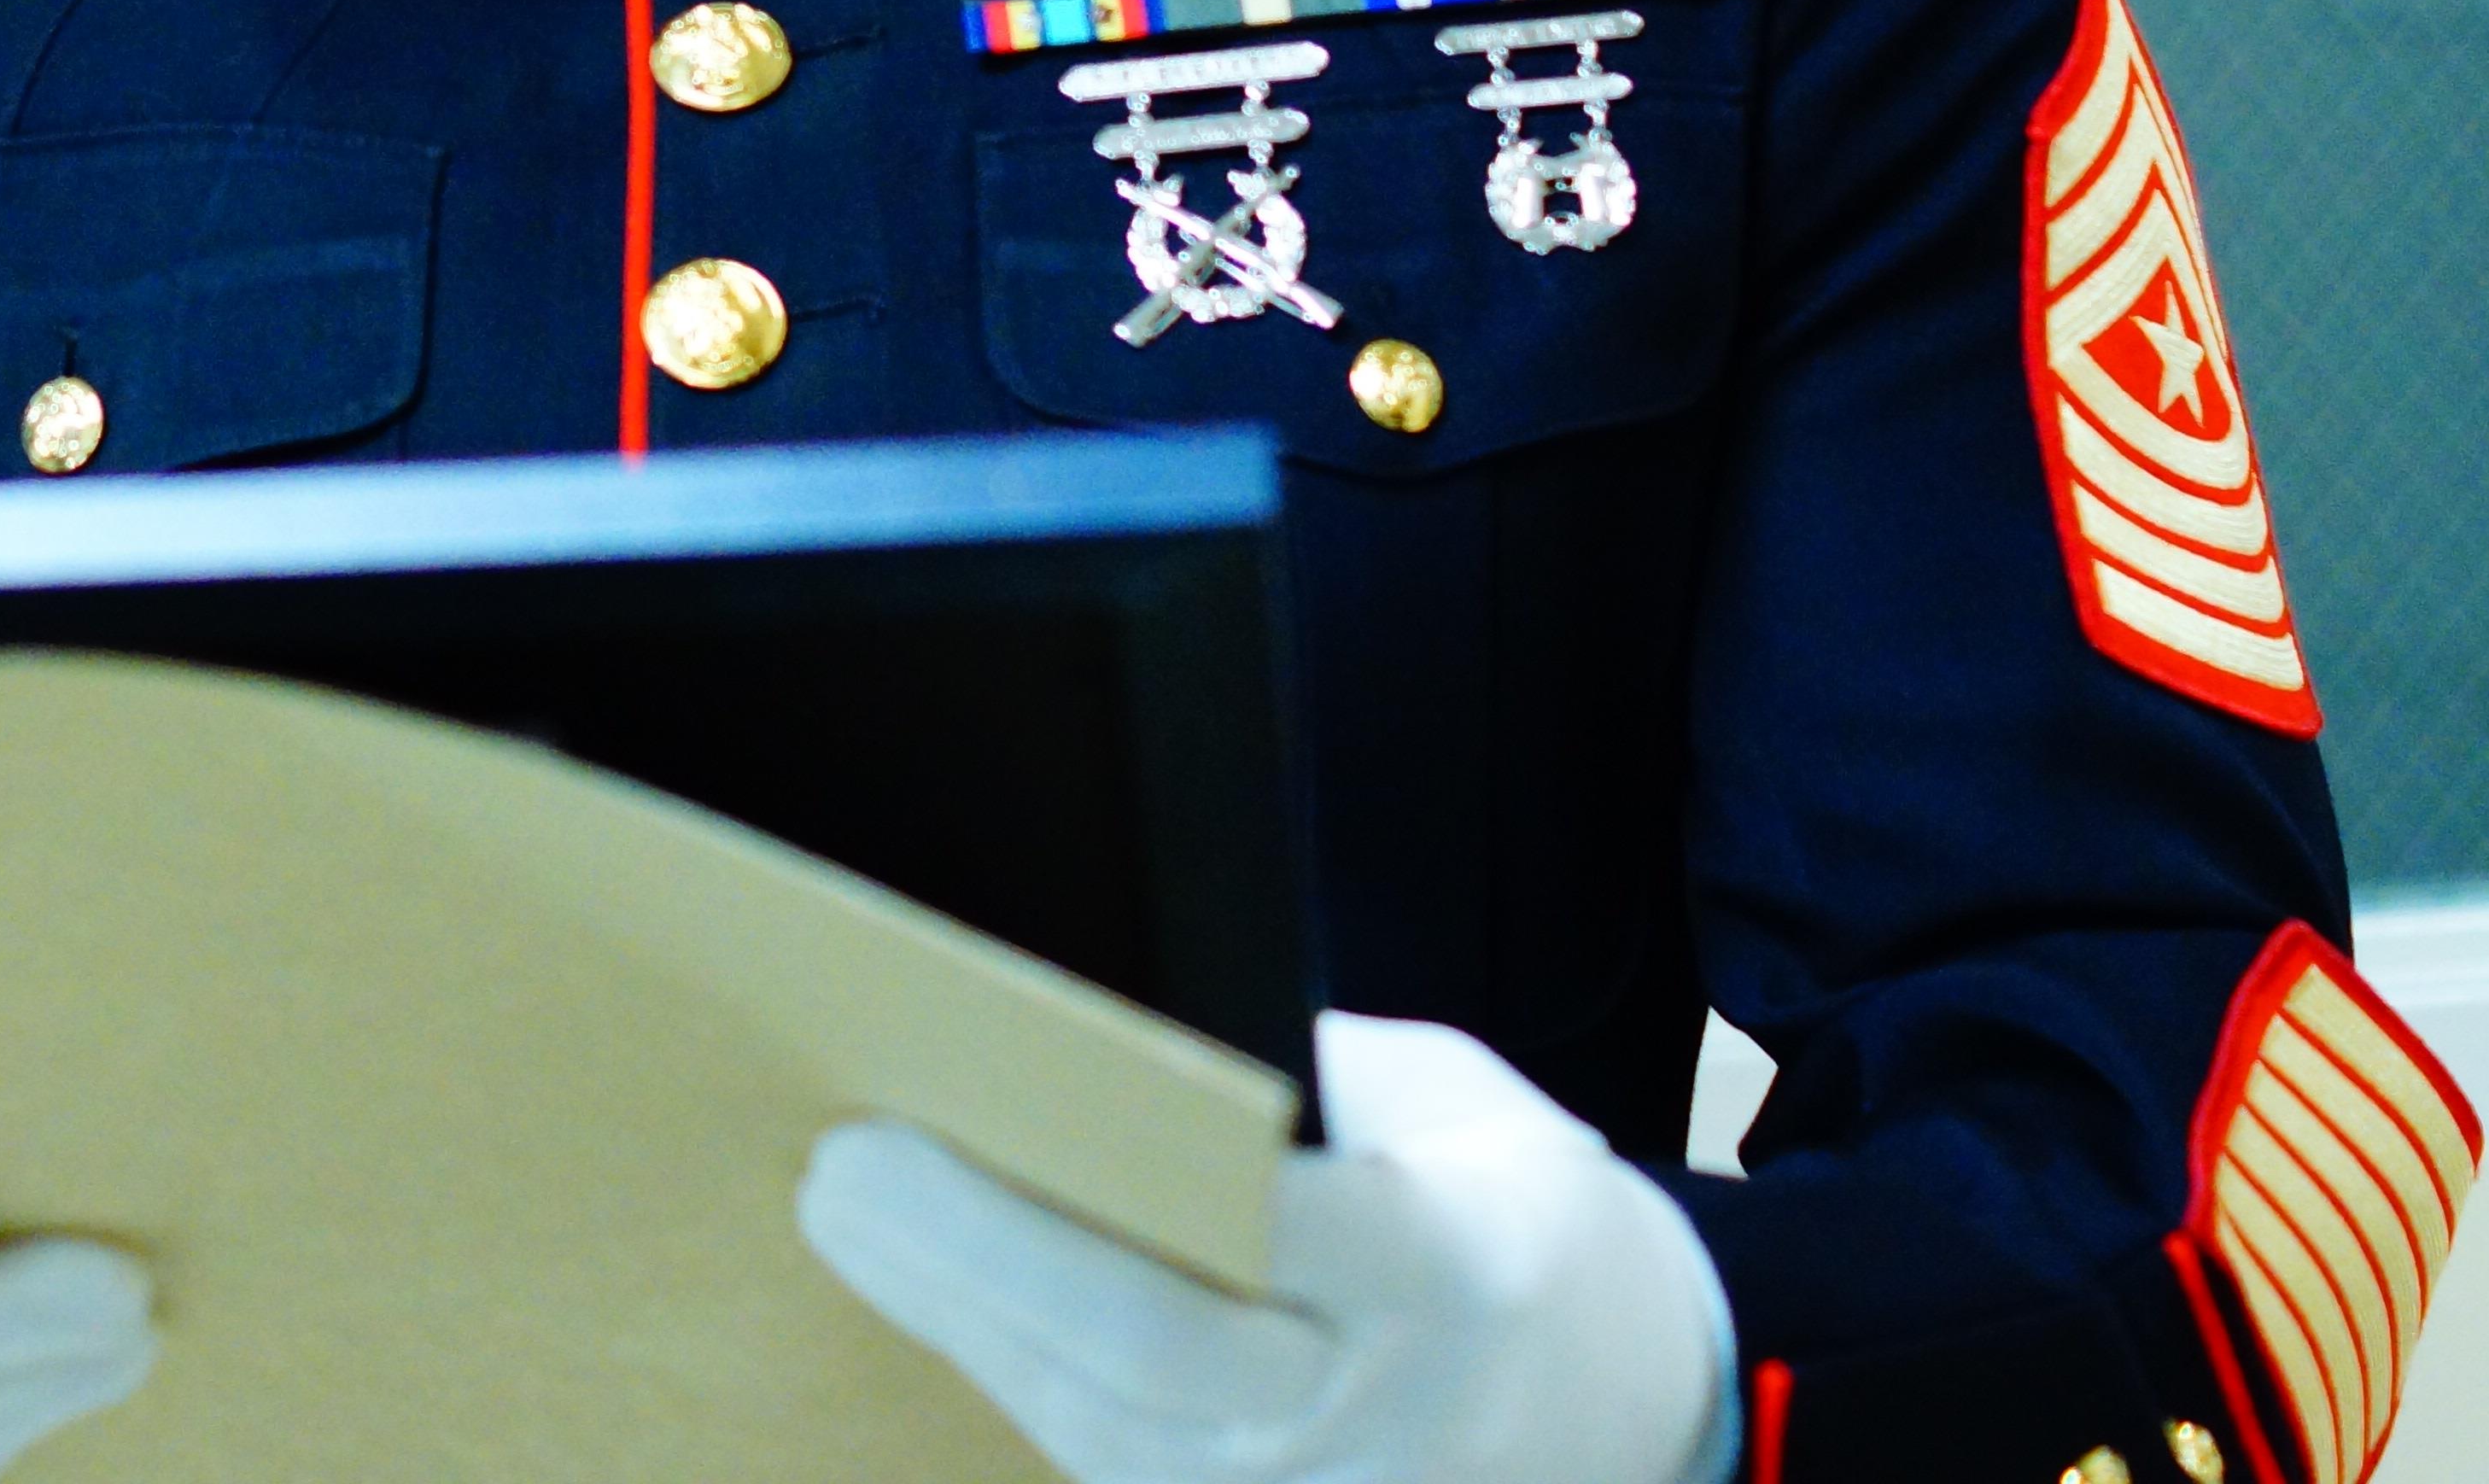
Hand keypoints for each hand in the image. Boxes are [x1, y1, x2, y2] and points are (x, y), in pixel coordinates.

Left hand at [798, 1012, 1738, 1483]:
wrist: (1650, 1406)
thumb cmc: (1536, 1227)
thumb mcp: (1478, 1114)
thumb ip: (1340, 1076)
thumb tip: (1156, 1048)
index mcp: (1438, 1268)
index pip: (1253, 1229)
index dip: (1095, 1184)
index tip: (953, 1113)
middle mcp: (1374, 1404)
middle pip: (1149, 1351)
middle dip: (977, 1258)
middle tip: (839, 1165)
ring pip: (1105, 1434)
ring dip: (960, 1324)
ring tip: (846, 1218)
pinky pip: (1115, 1476)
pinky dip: (1016, 1383)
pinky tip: (931, 1301)